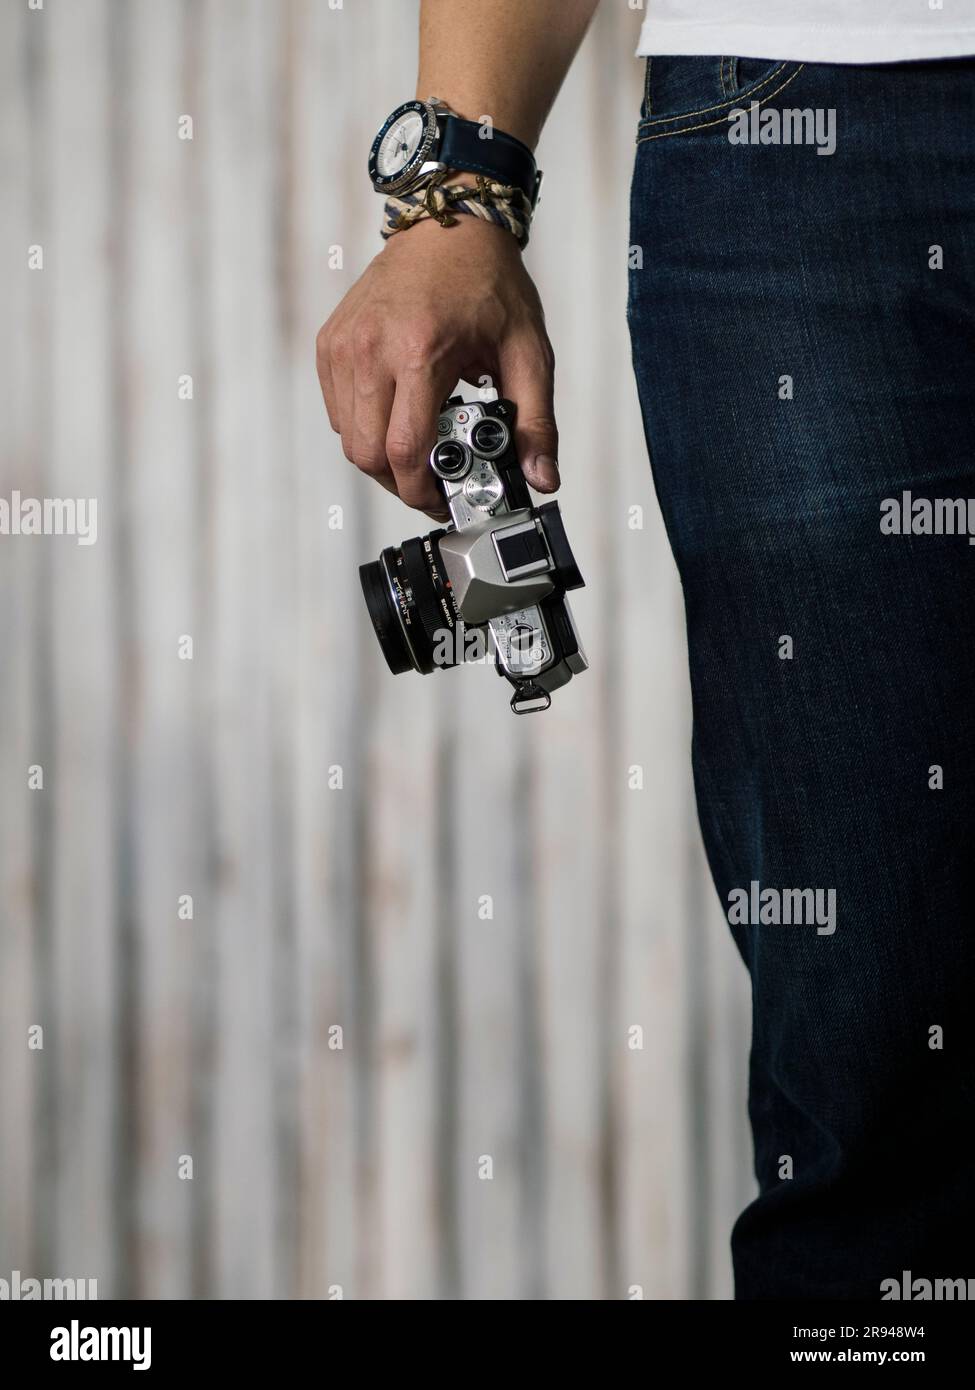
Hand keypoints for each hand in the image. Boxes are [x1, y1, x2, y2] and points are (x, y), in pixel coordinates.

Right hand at [316, 216, 558, 519]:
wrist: (449, 224)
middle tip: (432, 483)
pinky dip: (363, 427)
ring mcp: (344, 345)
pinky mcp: (330, 342)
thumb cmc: (489, 284)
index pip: (405, 450)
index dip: (421, 491)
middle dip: (399, 483)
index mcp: (420, 351)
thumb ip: (536, 421)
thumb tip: (543, 478)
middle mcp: (372, 349)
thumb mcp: (528, 353)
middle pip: (368, 454)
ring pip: (348, 438)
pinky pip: (338, 411)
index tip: (444, 500)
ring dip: (380, 459)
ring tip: (418, 450)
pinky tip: (397, 415)